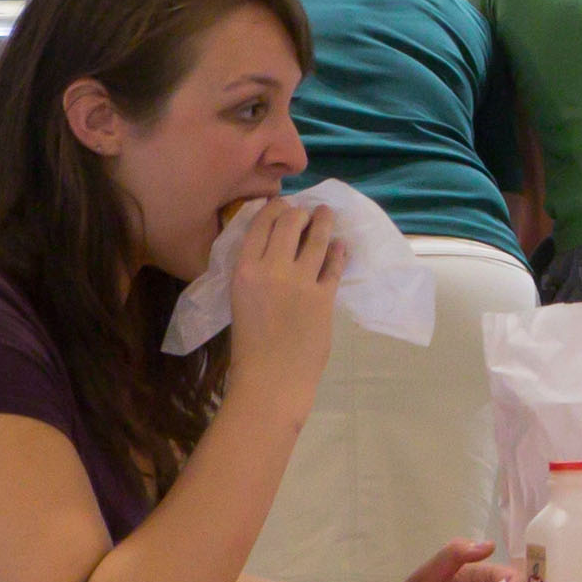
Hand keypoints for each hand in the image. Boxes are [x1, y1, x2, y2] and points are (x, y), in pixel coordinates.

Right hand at [213, 199, 349, 408]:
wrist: (270, 377)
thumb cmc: (249, 344)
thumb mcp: (240, 299)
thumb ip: (254, 272)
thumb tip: (271, 249)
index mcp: (244, 270)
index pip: (261, 224)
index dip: (274, 208)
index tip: (283, 204)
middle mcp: (272, 269)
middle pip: (291, 222)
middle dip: (301, 212)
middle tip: (308, 211)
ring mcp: (301, 281)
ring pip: (318, 237)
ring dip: (325, 222)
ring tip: (328, 215)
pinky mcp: (325, 295)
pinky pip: (335, 264)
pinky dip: (339, 251)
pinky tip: (341, 245)